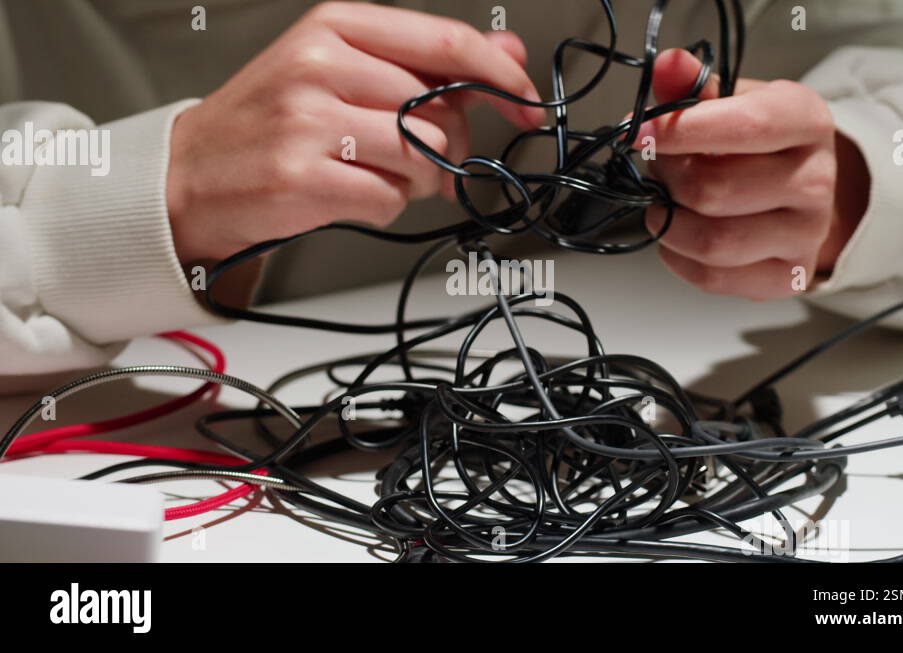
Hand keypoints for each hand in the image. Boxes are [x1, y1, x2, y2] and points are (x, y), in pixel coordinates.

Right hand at [166, 2, 544, 264]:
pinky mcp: (303, 179)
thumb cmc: (269, 121)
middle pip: (441, 111)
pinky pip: (389, 200)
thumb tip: (505, 54)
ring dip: (415, 179)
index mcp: (335, 27)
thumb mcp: (344, 70)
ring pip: (423, 157)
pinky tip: (348, 193)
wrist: (189, 175)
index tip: (527, 103)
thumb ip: (425, 62)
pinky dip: (382, 205)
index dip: (501, 78)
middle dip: (447, 146)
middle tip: (418, 156)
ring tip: (374, 173)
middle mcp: (321, 66)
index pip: (446, 44)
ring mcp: (308, 123)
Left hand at [636, 49, 868, 300]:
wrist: (802, 191)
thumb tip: (666, 65)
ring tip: (665, 202)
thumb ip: (694, 86)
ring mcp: (807, 234)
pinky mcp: (787, 277)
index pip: (744, 127)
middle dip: (668, 178)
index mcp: (806, 121)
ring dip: (670, 223)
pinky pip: (714, 278)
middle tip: (659, 167)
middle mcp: (816, 180)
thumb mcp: (733, 101)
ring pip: (714, 243)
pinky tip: (678, 235)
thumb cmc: (759, 143)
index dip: (680, 131)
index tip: (639, 133)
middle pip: (715, 191)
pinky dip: (679, 257)